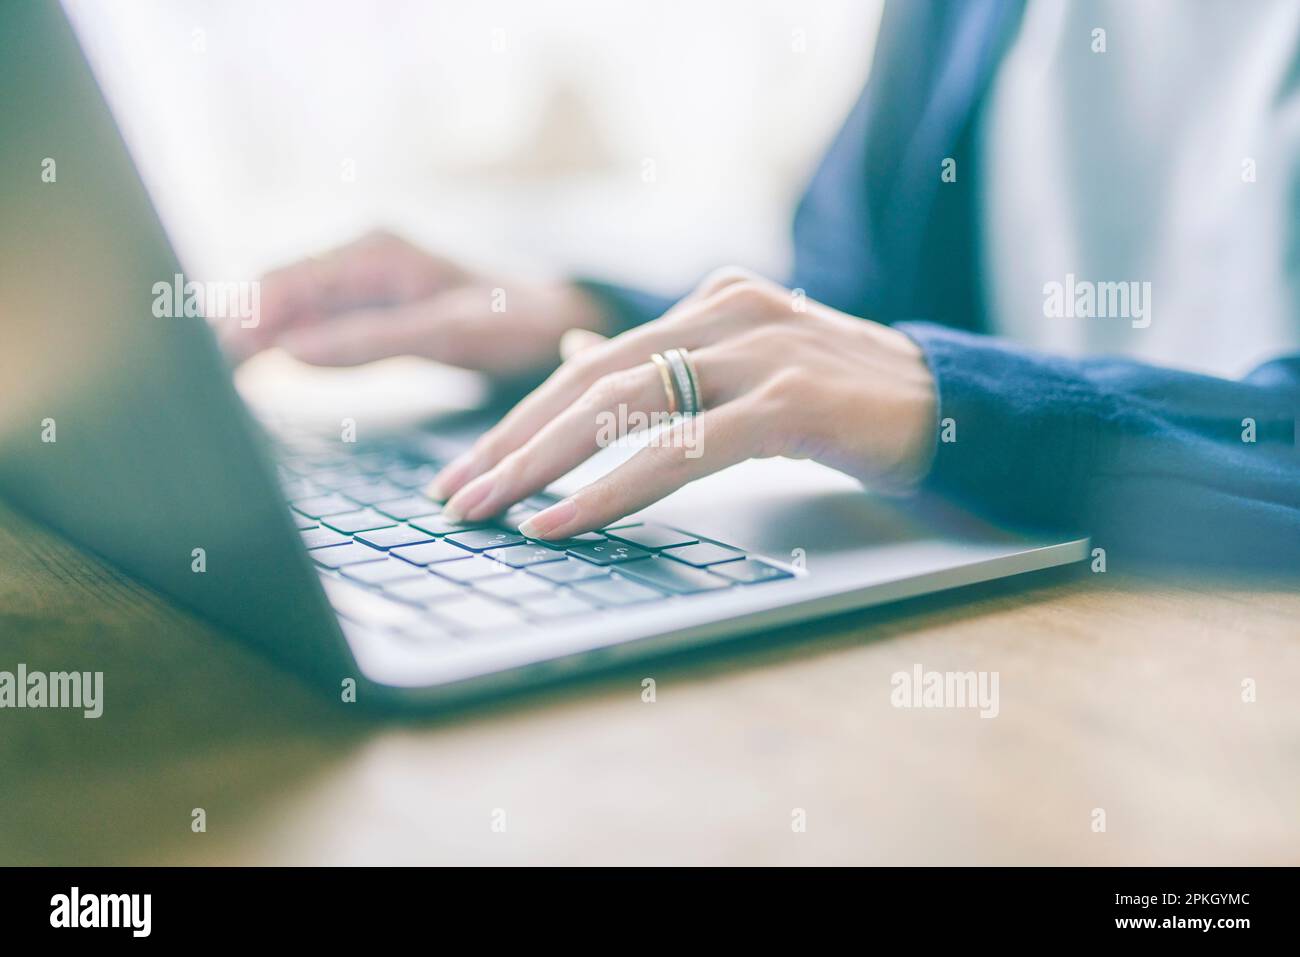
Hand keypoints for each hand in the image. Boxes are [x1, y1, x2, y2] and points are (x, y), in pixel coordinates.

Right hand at [222, 230, 606, 375]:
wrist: (548, 320)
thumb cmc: (511, 321)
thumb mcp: (447, 332)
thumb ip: (370, 341)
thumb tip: (290, 351)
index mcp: (374, 252)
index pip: (284, 283)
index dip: (239, 318)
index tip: (204, 355)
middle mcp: (358, 257)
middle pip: (273, 291)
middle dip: (230, 327)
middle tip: (190, 375)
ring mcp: (359, 281)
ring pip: (284, 308)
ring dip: (247, 337)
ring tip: (203, 376)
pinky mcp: (364, 307)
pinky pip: (308, 323)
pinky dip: (277, 344)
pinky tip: (250, 370)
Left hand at [429, 269, 938, 537]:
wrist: (956, 409)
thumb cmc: (847, 401)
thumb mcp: (746, 370)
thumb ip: (666, 363)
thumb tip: (572, 356)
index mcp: (713, 301)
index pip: (592, 360)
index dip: (520, 415)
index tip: (468, 465)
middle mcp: (727, 311)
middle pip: (590, 378)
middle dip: (511, 441)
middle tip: (453, 495)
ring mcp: (759, 351)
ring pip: (622, 405)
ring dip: (542, 464)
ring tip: (489, 510)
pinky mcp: (789, 400)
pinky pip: (679, 448)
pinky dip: (612, 488)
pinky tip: (563, 520)